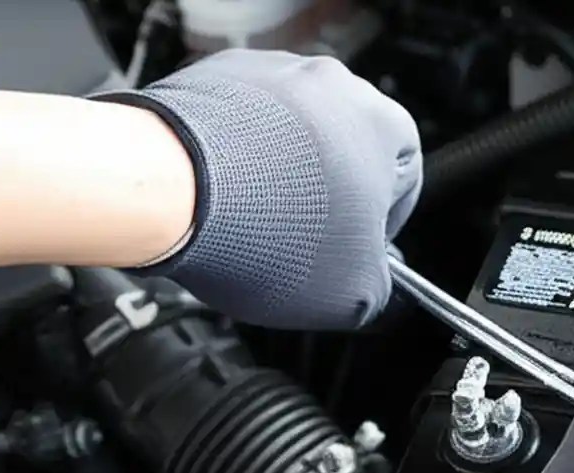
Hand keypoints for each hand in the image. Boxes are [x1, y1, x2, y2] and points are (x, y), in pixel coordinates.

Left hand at [97, 49, 421, 328]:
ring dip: (281, 177)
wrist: (171, 191)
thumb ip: (377, 287)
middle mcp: (336, 86)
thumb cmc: (266, 231)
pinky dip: (236, 155)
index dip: (377, 231)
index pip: (402, 185)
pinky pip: (241, 121)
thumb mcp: (354, 297)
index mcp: (388, 128)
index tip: (353, 253)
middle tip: (300, 244)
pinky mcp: (218, 75)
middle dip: (326, 199)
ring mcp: (274, 75)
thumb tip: (367, 287)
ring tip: (254, 224)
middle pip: (346, 154)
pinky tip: (222, 198)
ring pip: (292, 136)